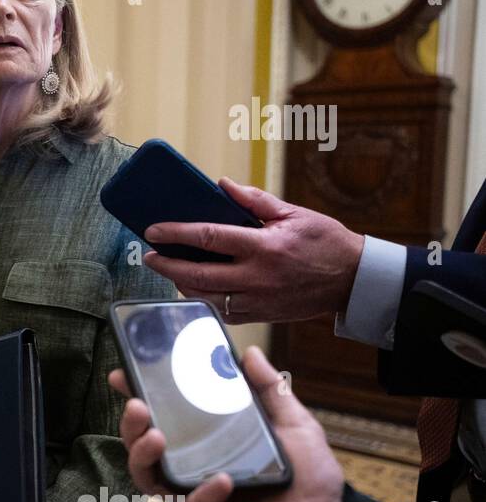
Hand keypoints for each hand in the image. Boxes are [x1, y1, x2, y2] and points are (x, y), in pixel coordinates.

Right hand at [108, 345, 344, 501]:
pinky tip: (222, 481)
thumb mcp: (293, 424)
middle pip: (144, 446)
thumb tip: (248, 352)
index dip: (139, 394)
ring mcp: (194, 497)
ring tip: (155, 438)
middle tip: (137, 406)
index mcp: (206, 440)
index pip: (163, 415)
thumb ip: (270, 390)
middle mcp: (192, 467)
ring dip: (143, 456)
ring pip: (149, 478)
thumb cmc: (310, 477)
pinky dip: (201, 494)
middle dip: (131, 426)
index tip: (123, 374)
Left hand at [140, 178, 364, 323]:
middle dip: (167, 265)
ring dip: (180, 285)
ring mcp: (257, 301)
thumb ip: (254, 200)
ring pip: (205, 298)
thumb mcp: (294, 214)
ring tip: (168, 270)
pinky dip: (203, 300)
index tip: (153, 230)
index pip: (208, 237)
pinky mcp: (259, 316)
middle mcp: (257, 277)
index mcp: (264, 247)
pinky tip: (193, 288)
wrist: (353, 281)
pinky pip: (221, 312)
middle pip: (197, 275)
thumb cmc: (325, 242)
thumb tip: (222, 185)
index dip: (176, 233)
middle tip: (149, 256)